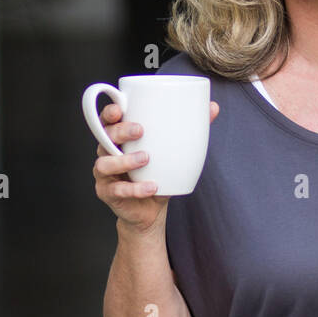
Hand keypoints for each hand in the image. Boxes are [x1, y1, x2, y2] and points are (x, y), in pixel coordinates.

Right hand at [92, 99, 219, 234]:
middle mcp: (107, 153)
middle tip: (140, 130)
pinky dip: (135, 189)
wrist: (150, 209)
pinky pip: (117, 191)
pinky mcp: (107, 194)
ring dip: (124, 160)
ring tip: (146, 158)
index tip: (119, 109)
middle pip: (104, 137)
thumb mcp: (174, 150)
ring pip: (104, 164)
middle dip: (120, 131)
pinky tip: (152, 186)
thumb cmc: (158, 172)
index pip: (107, 120)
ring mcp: (105, 174)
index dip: (109, 113)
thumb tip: (213, 107)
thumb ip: (190, 128)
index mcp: (120, 138)